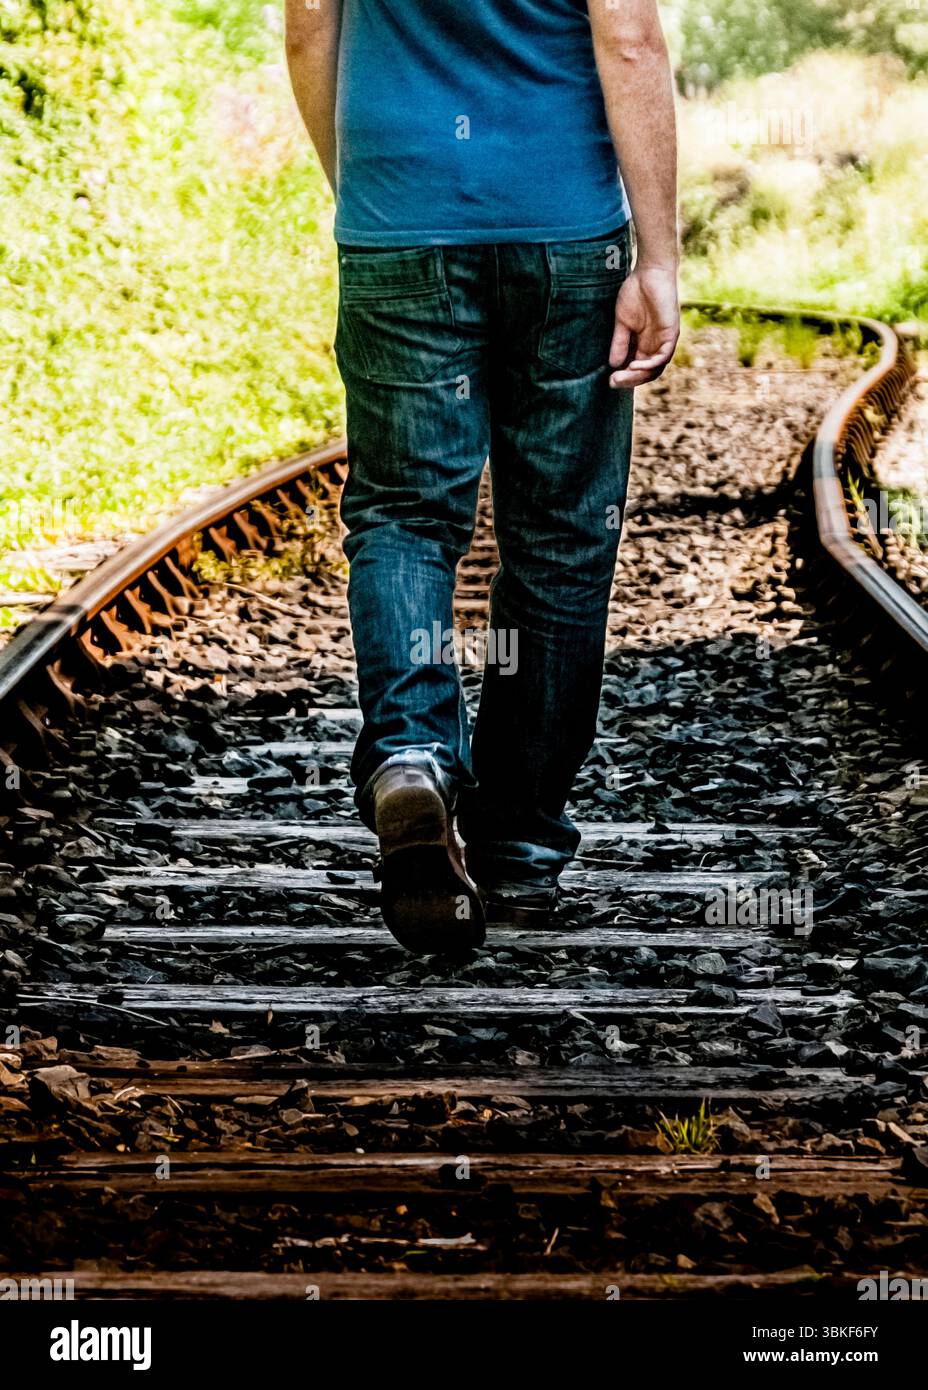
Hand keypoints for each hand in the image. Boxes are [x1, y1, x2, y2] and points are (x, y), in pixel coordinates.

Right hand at [608, 265, 679, 387]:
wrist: (649, 273)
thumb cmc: (635, 293)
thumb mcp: (623, 323)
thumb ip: (620, 343)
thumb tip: (613, 364)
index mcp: (644, 344)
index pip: (637, 369)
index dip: (625, 377)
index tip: (610, 381)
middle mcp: (655, 346)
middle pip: (646, 373)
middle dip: (629, 380)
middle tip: (613, 383)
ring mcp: (664, 341)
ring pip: (655, 369)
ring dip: (639, 376)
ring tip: (623, 376)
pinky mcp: (671, 334)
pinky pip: (663, 356)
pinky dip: (650, 364)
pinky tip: (635, 365)